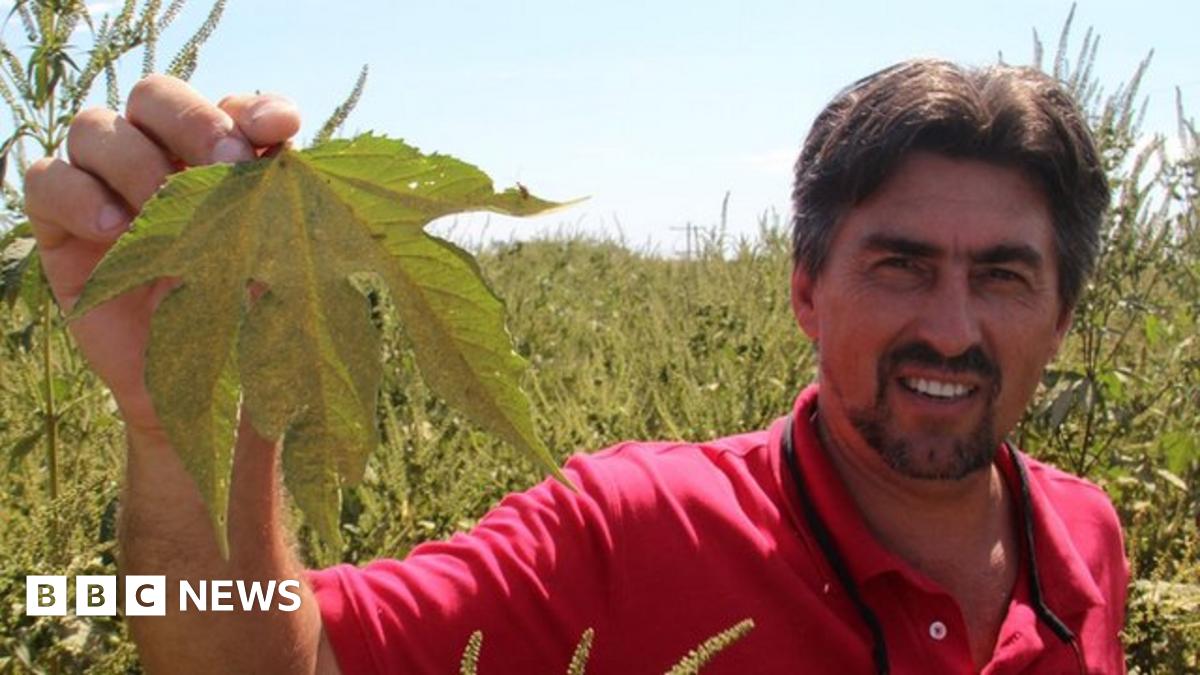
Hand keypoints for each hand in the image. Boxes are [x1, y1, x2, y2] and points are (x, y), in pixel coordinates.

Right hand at [23, 74, 300, 436]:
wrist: (198, 386)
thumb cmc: (245, 320)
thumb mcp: (273, 266)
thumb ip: (276, 211)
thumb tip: (283, 154)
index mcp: (221, 158)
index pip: (233, 108)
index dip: (257, 110)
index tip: (284, 131)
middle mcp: (160, 156)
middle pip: (156, 96)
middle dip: (193, 121)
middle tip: (227, 163)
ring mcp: (104, 183)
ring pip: (96, 128)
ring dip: (134, 161)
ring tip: (161, 210)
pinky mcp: (58, 220)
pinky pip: (47, 179)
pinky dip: (78, 195)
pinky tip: (113, 230)